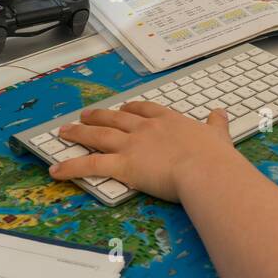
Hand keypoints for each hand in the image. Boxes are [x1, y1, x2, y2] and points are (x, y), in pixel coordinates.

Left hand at [50, 101, 241, 201]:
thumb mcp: (218, 135)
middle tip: (85, 114)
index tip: (125, 108)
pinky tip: (56, 169)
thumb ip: (216, 124)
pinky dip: (72, 166)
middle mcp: (146, 128)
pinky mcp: (123, 165)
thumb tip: (221, 113)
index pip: (144, 109)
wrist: (205, 169)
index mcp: (168, 120)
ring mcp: (132, 145)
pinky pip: (91, 165)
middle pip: (116, 118)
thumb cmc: (214, 157)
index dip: (131, 108)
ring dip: (79, 132)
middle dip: (99, 116)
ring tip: (65, 131)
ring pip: (99, 135)